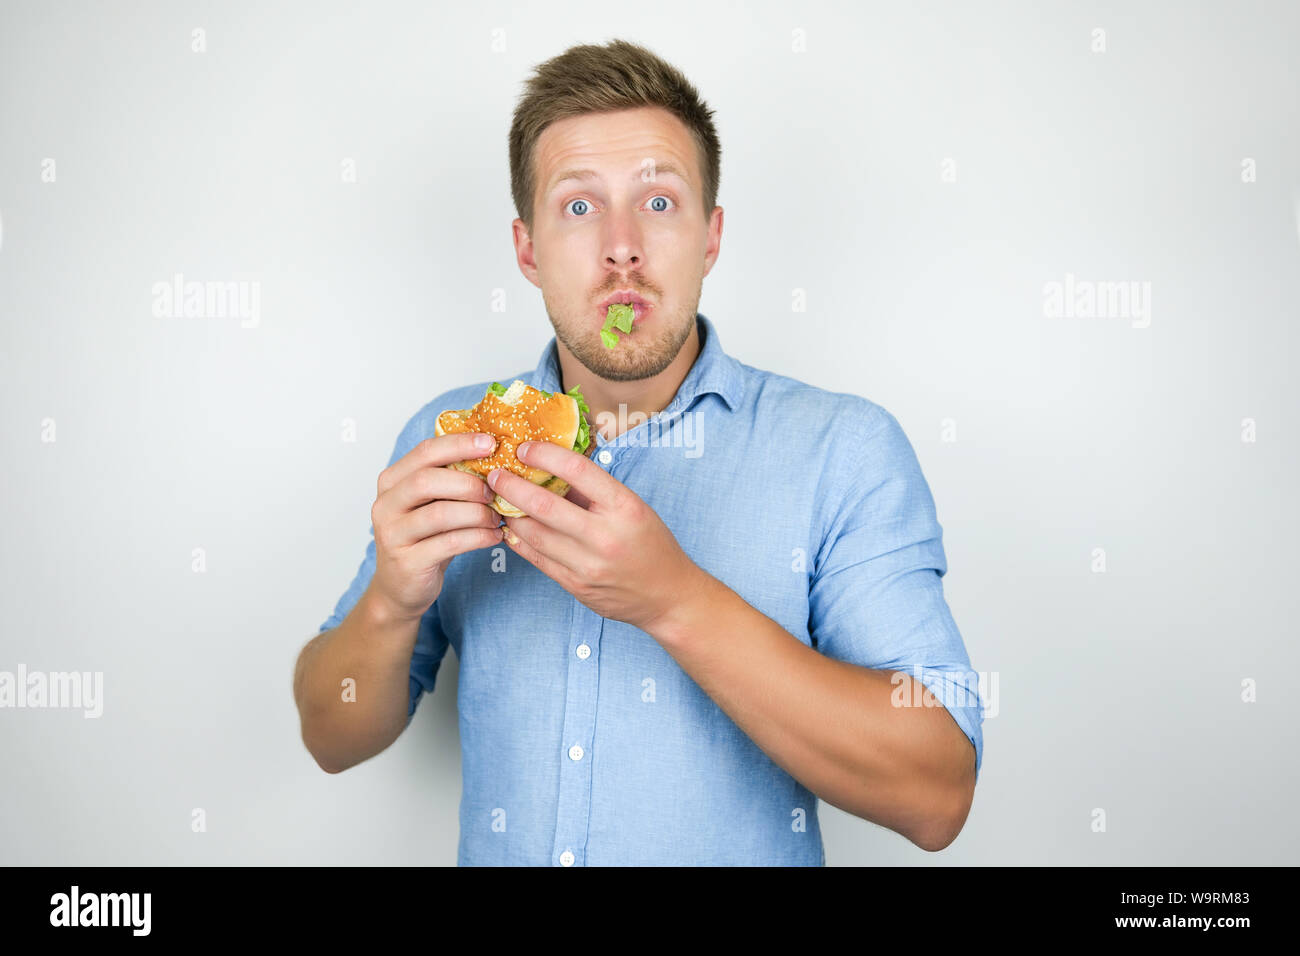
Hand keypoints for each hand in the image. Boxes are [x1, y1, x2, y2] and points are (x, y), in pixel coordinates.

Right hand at [367, 432, 503, 622]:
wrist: (401, 587)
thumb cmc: (424, 538)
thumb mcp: (432, 504)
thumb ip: (451, 479)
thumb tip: (495, 454)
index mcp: (392, 481)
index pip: (425, 451)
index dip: (459, 444)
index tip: (491, 443)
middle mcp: (385, 504)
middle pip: (427, 480)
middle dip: (468, 483)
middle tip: (495, 491)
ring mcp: (393, 534)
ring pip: (440, 514)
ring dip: (477, 513)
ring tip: (497, 517)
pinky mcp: (407, 562)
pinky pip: (450, 543)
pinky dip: (479, 537)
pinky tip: (495, 536)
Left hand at [488, 439, 711, 632]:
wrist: (668, 595)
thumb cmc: (651, 543)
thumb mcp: (632, 507)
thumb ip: (593, 491)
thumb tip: (550, 468)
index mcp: (624, 507)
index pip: (577, 469)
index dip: (544, 454)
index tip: (524, 448)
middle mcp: (605, 536)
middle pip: (544, 505)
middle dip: (512, 486)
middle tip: (495, 475)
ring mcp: (588, 565)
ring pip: (534, 534)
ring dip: (510, 515)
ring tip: (499, 501)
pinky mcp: (576, 586)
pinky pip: (537, 559)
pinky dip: (520, 541)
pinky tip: (512, 528)